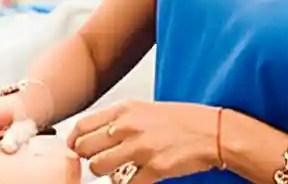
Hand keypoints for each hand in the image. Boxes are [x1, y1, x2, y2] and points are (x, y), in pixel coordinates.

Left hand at [67, 100, 220, 181]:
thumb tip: (96, 135)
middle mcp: (127, 127)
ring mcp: (139, 148)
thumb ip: (118, 121)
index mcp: (124, 110)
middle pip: (85, 148)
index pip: (82, 126)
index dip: (75, 141)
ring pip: (98, 167)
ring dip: (103, 173)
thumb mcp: (143, 110)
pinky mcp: (153, 169)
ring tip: (115, 172)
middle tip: (96, 162)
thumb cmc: (181, 121)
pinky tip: (133, 180)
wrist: (212, 132)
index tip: (76, 149)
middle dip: (87, 159)